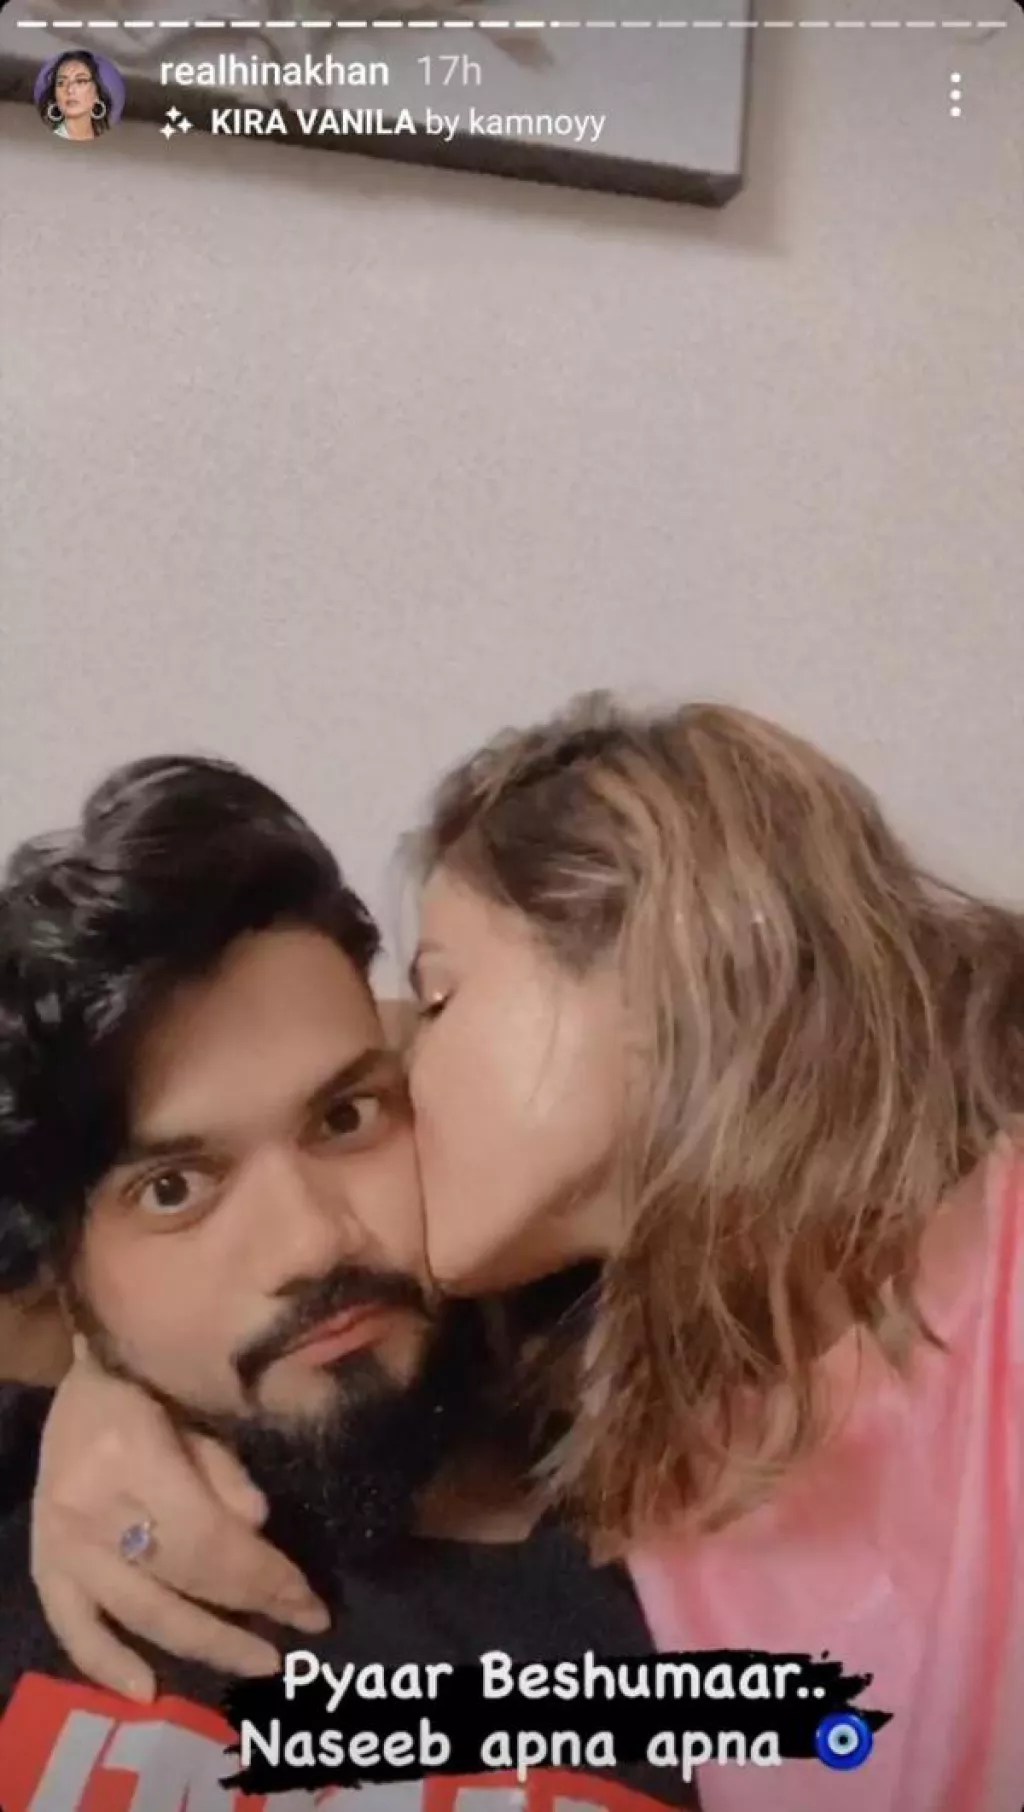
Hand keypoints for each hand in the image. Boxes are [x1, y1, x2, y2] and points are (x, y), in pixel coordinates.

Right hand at [31, 1340, 328, 1698]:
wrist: (84, 1374)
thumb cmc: (150, 1382)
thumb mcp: (195, 1406)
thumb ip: (223, 1470)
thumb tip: (257, 1527)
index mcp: (130, 1457)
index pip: (209, 1540)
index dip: (264, 1575)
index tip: (310, 1599)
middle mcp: (90, 1508)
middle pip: (182, 1578)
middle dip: (252, 1606)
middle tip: (305, 1628)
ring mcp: (60, 1542)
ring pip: (140, 1611)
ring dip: (206, 1643)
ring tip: (259, 1662)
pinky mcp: (43, 1562)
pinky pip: (72, 1626)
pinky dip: (106, 1663)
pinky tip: (146, 1692)